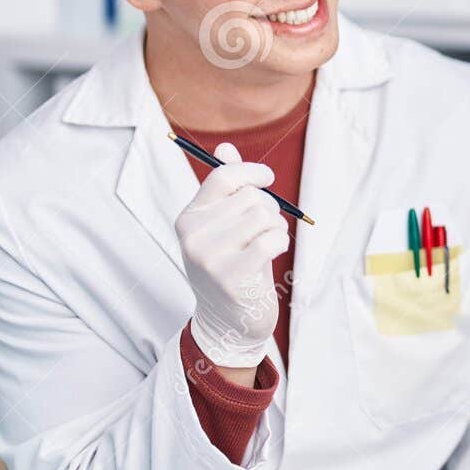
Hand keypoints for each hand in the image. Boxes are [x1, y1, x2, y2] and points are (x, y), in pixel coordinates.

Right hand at [175, 142, 288, 368]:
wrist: (228, 322)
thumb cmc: (231, 266)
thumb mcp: (222, 226)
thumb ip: (224, 188)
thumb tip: (226, 148)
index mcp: (188, 218)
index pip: (223, 177)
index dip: (252, 172)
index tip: (268, 178)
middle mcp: (192, 236)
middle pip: (250, 197)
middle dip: (269, 209)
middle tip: (264, 231)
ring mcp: (209, 257)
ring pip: (264, 217)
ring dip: (276, 228)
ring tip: (267, 245)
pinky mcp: (231, 276)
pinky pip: (271, 240)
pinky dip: (280, 243)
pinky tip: (272, 256)